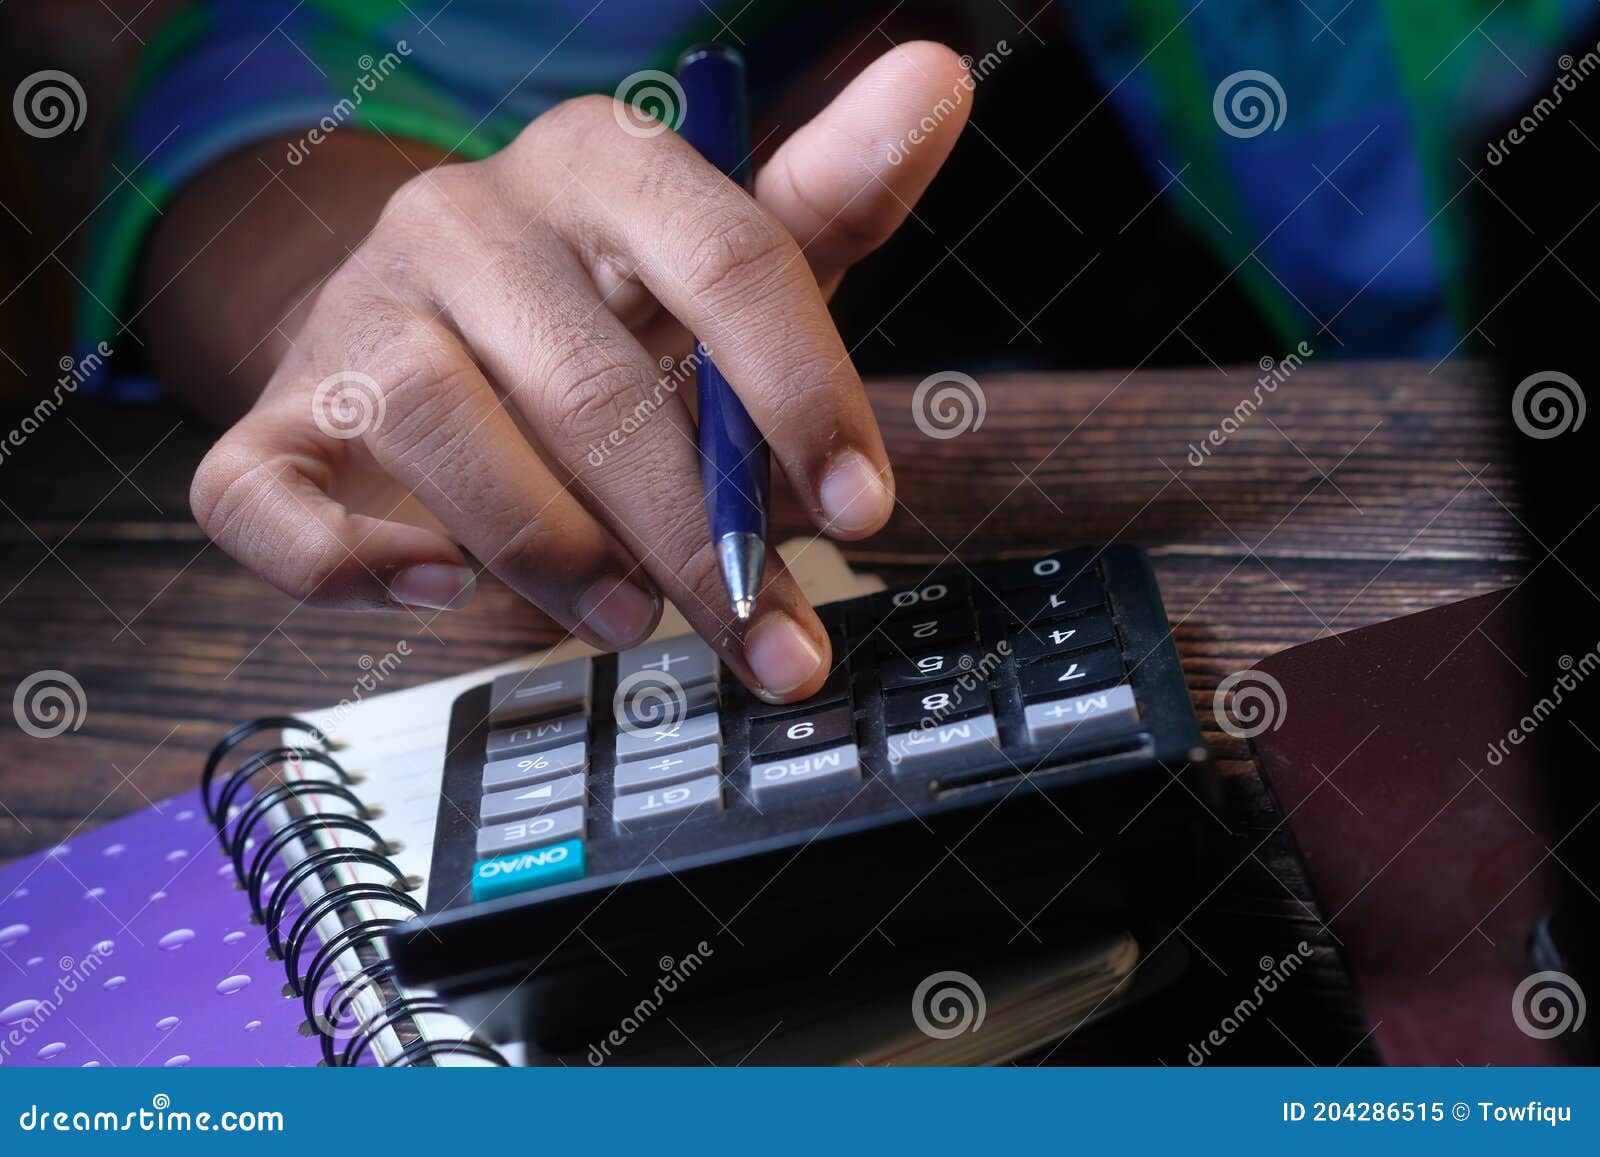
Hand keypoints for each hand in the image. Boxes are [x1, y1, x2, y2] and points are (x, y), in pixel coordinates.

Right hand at [166, 43, 970, 701]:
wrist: (429, 338)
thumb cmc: (608, 318)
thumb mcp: (724, 262)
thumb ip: (826, 198)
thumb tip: (941, 82)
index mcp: (594, 163)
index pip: (724, 255)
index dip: (803, 394)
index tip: (866, 510)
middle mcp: (462, 219)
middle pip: (594, 383)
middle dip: (695, 538)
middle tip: (759, 631)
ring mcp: (354, 315)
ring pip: (437, 429)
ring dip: (552, 553)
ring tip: (629, 621)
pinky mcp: (269, 420)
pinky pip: (268, 498)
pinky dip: (349, 561)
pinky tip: (438, 590)